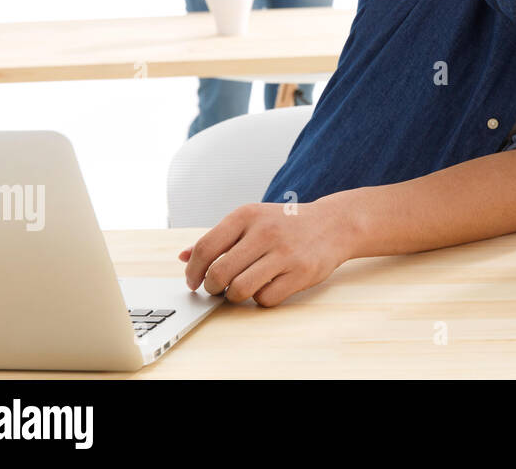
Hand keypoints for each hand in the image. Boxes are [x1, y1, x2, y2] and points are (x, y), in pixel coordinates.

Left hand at [179, 199, 354, 306]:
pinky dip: (261, 299)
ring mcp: (285, 252)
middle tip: (217, 289)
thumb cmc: (286, 224)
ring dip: (234, 296)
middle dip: (212, 288)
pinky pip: (265, 299)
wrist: (334, 224)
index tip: (193, 282)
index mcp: (246, 215)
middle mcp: (265, 231)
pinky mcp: (301, 272)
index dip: (192, 271)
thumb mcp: (251, 220)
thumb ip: (217, 238)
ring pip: (239, 290)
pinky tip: (267, 287)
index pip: (205, 248)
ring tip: (241, 288)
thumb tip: (182, 257)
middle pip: (218, 273)